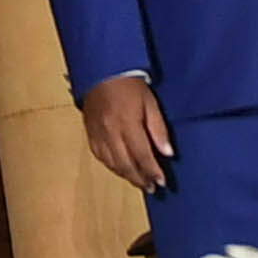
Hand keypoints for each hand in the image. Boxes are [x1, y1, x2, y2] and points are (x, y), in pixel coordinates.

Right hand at [81, 71, 176, 192]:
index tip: (161, 182)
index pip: (142, 155)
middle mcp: (110, 131)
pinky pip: (99, 155)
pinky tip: (119, 168)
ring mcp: (98, 133)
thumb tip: (167, 153)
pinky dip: (111, 165)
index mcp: (127, 123)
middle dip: (140, 178)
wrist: (103, 70)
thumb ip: (158, 129)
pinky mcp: (90, 131)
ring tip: (138, 181)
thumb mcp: (150, 103)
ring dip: (126, 175)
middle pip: (125, 163)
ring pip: (111, 162)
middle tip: (151, 188)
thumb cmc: (130, 84)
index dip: (152, 171)